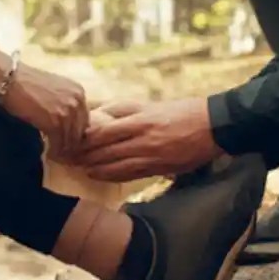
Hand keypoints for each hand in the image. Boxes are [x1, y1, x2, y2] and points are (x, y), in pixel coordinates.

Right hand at [0, 63, 88, 158]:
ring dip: (62, 150)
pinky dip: (54, 151)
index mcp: (79, 93)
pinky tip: (48, 154)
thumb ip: (66, 104)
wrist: (9, 79)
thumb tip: (68, 126)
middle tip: (61, 153)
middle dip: (71, 144)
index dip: (75, 134)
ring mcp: (67, 112)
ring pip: (71, 140)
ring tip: (54, 156)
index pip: (85, 121)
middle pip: (80, 132)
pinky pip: (59, 143)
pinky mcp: (55, 122)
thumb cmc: (26, 84)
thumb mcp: (55, 90)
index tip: (67, 143)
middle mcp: (77, 101)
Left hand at [75, 98, 223, 181]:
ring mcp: (150, 156)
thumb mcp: (151, 103)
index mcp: (140, 119)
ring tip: (77, 168)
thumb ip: (124, 109)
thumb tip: (98, 113)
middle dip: (82, 155)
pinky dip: (110, 176)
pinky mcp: (158, 169)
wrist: (213, 127)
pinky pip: (128, 174)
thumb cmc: (182, 111)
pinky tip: (97, 175)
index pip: (102, 131)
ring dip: (93, 168)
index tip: (68, 139)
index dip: (83, 138)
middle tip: (65, 157)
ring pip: (114, 166)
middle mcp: (143, 139)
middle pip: (104, 151)